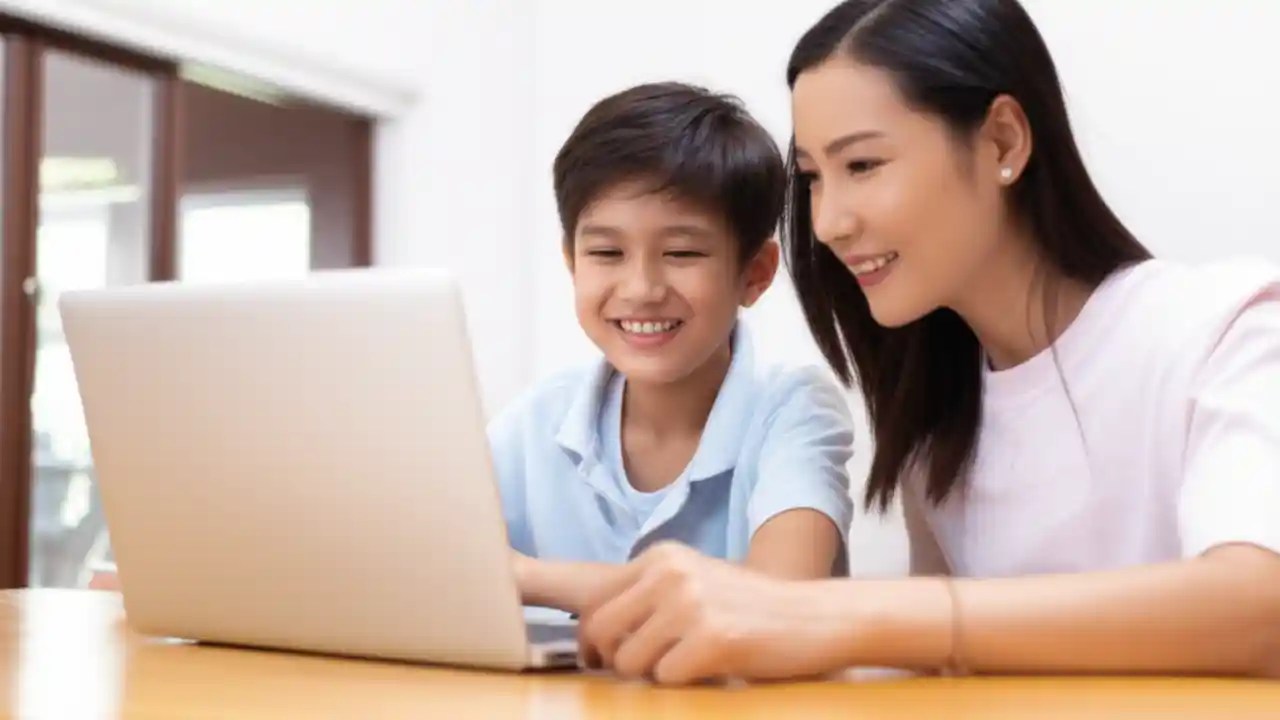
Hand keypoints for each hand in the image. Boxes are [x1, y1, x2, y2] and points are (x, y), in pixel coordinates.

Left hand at [578, 542, 847, 683]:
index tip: (600, 656)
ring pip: (629, 661)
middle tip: (639, 669)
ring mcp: (690, 604)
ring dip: (652, 674)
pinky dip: (684, 683)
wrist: (815, 617)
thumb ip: (647, 595)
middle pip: (600, 629)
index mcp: (661, 556)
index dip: (591, 637)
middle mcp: (669, 573)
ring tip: (687, 664)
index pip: (594, 599)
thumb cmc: (751, 608)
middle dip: (612, 659)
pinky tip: (712, 669)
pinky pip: (666, 679)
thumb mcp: (693, 581)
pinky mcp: (712, 638)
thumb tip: (593, 631)